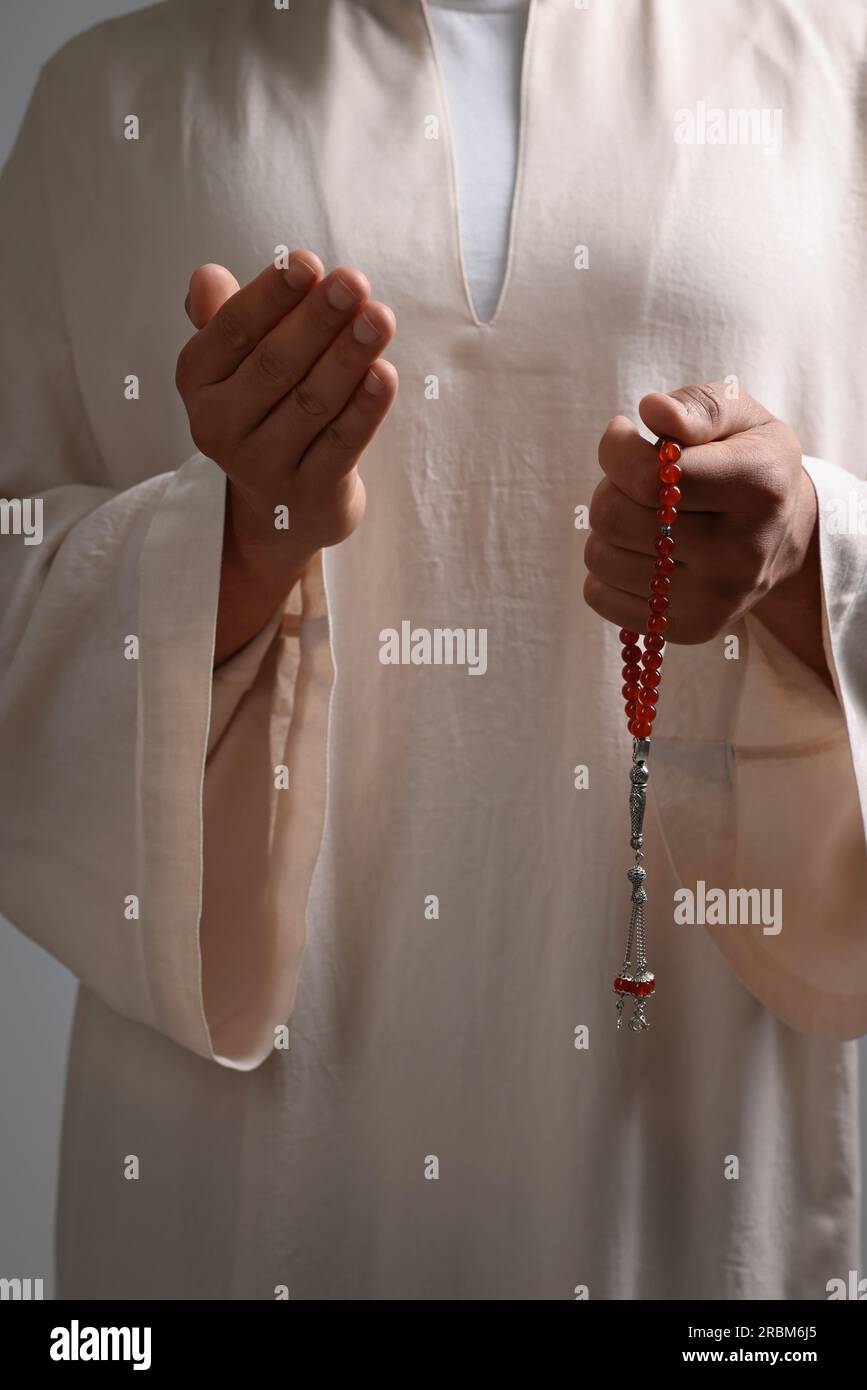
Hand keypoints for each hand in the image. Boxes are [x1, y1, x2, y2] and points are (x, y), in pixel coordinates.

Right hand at [175, 254, 397, 662]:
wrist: (280, 510)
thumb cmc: (264, 410)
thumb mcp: (235, 365)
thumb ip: (225, 317)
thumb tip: (206, 277)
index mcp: (198, 381)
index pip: (233, 330)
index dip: (270, 295)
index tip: (307, 262)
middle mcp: (219, 425)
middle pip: (275, 364)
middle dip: (318, 320)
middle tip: (355, 281)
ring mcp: (263, 465)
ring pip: (312, 402)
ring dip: (349, 356)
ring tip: (380, 317)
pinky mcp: (308, 493)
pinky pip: (342, 443)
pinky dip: (365, 408)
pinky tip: (386, 374)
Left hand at [584, 382, 830, 682]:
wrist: (787, 536)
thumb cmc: (749, 462)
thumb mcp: (741, 417)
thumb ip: (699, 406)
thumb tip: (652, 411)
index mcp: (758, 486)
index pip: (650, 478)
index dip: (616, 449)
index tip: (621, 433)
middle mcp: (742, 552)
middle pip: (619, 520)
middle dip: (609, 488)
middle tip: (632, 480)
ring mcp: (717, 599)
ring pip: (602, 558)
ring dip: (605, 528)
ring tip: (640, 515)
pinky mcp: (691, 628)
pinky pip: (600, 596)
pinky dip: (604, 569)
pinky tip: (638, 552)